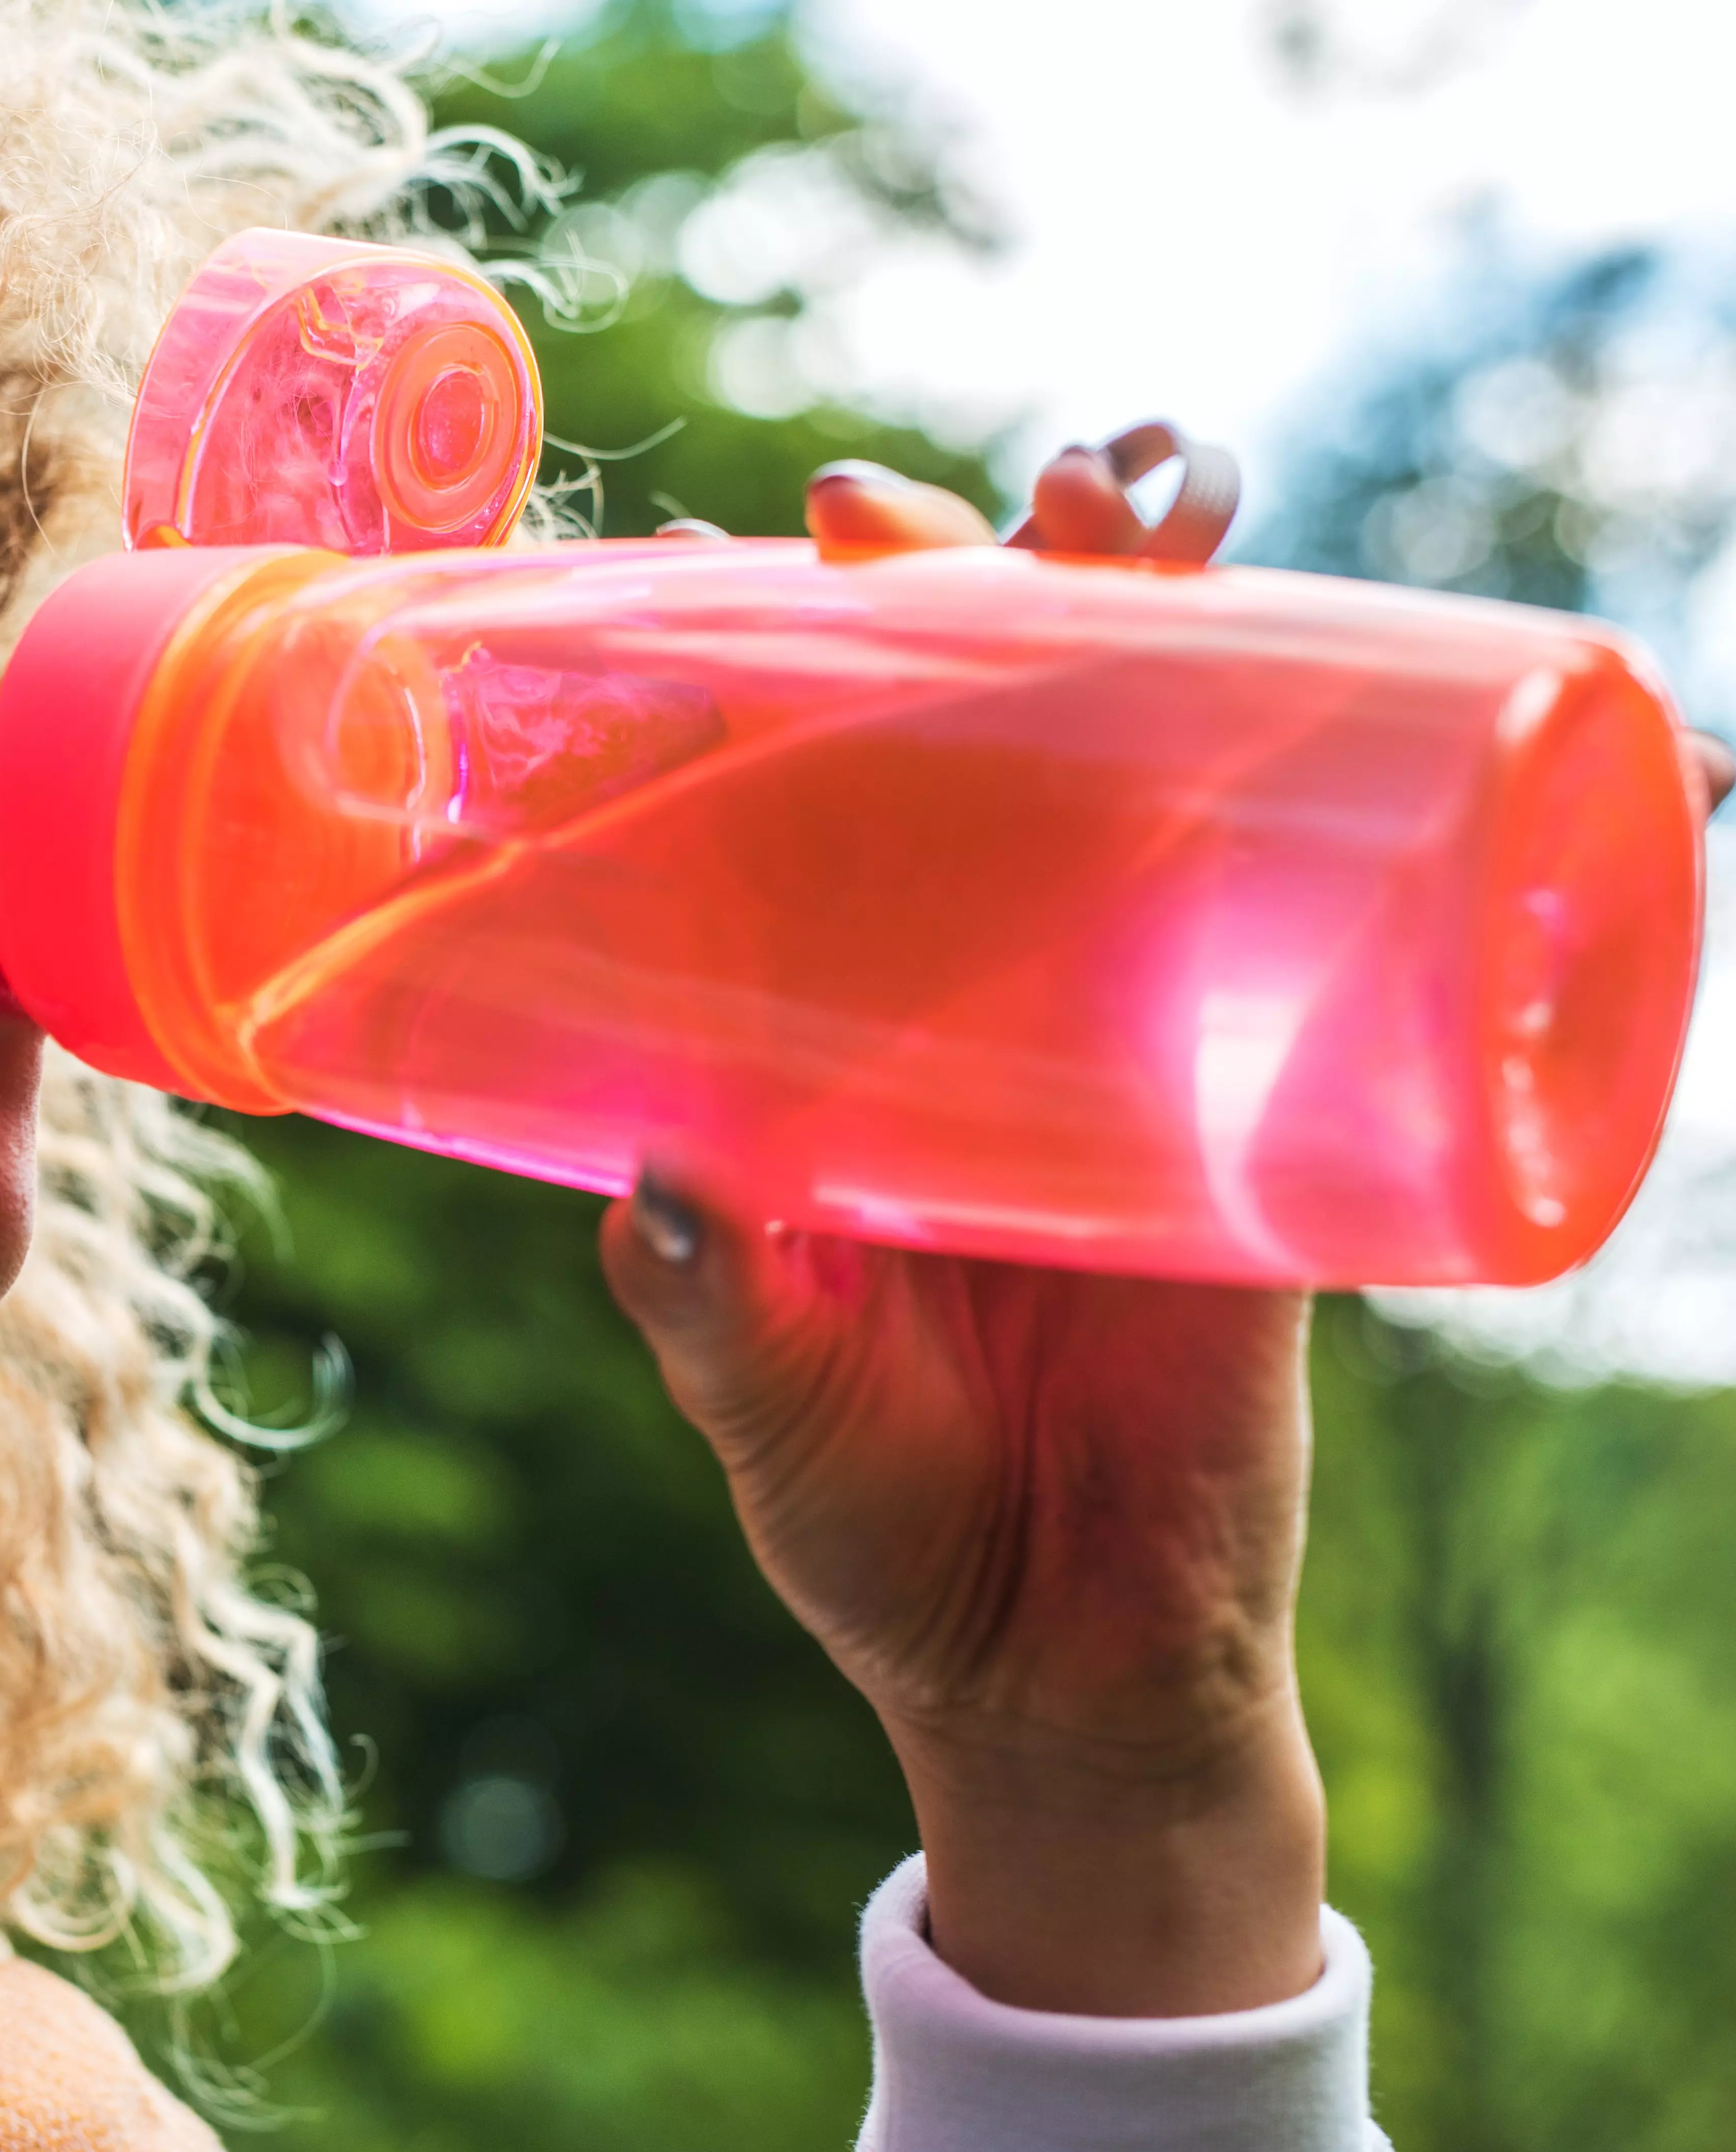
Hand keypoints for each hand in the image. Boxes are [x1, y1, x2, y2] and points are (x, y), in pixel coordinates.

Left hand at [611, 449, 1329, 2017]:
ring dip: (1219, 634)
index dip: (823, 665)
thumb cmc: (885, 1528)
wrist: (1051, 1668)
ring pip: (1192, 796)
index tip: (793, 544)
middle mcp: (997, 1008)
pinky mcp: (1282, 1136)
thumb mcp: (773, 1405)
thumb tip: (663, 1187)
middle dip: (1039, 586)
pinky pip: (1369, 966)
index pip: (834, 799)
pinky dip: (1449, 847)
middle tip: (1046, 483)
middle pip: (1025, 744)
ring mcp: (1153, 1053)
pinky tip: (1488, 724)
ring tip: (1189, 496)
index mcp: (849, 1041)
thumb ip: (715, 1310)